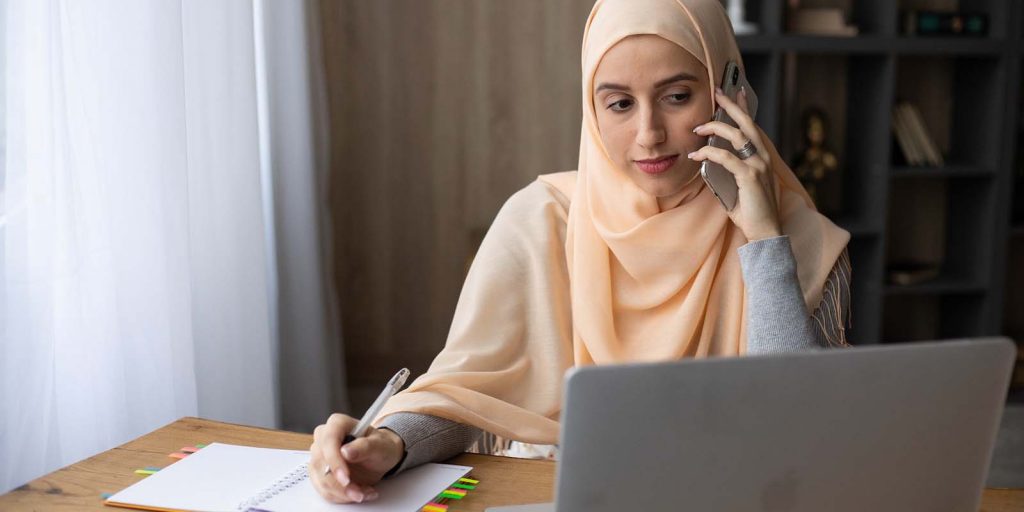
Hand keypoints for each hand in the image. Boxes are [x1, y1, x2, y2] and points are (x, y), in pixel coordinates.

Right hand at [309, 413, 405, 502]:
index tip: (346, 478)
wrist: (380, 457)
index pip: (328, 441)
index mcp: (337, 423)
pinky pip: (324, 489)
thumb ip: (364, 446)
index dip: (335, 461)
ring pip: (321, 480)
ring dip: (342, 493)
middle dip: (340, 484)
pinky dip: (341, 496)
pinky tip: (357, 493)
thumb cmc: (380, 446)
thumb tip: (346, 451)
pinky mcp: (319, 472)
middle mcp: (324, 438)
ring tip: (363, 493)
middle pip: (321, 464)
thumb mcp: (380, 445)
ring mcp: (319, 456)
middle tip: (359, 493)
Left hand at [687, 86, 781, 241]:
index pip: (753, 127)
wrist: (764, 232)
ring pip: (737, 136)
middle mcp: (763, 157)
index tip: (736, 91)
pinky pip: (725, 158)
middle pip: (747, 124)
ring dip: (716, 128)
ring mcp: (758, 165)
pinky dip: (708, 154)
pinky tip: (695, 155)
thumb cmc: (751, 211)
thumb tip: (708, 160)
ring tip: (699, 127)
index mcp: (762, 157)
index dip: (744, 108)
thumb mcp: (739, 186)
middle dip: (731, 106)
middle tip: (718, 92)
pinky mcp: (749, 176)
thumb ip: (728, 171)